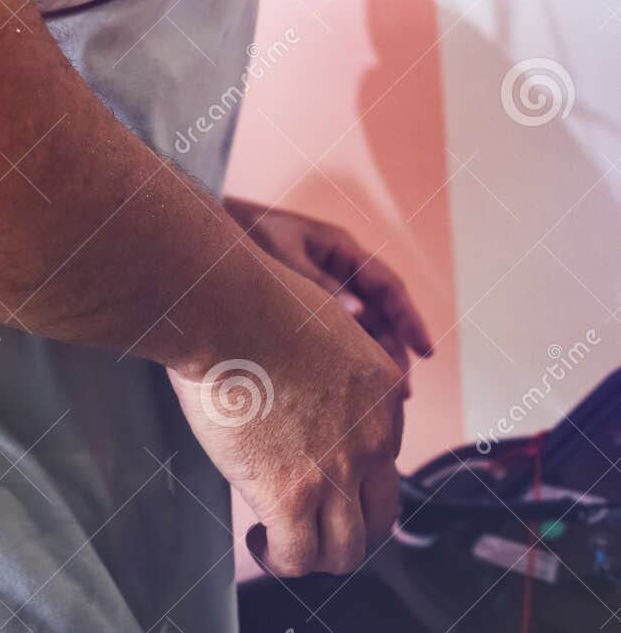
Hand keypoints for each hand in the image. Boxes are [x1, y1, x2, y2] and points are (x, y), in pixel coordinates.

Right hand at [168, 256, 404, 576]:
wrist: (225, 310)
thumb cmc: (252, 302)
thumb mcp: (319, 322)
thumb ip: (325, 362)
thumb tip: (300, 378)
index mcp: (382, 392)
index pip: (385, 455)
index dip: (352, 472)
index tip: (321, 472)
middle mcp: (371, 438)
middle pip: (382, 514)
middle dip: (349, 526)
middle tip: (314, 523)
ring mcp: (336, 472)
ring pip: (346, 550)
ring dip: (316, 553)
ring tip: (284, 541)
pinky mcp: (291, 497)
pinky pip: (298, 558)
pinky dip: (281, 560)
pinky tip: (260, 539)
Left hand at [226, 201, 433, 390]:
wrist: (205, 235)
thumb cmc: (244, 232)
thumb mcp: (281, 255)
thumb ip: (316, 283)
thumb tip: (355, 312)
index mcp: (339, 248)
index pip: (387, 286)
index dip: (410, 320)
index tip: (426, 352)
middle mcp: (337, 268)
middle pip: (378, 313)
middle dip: (393, 351)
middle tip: (401, 393)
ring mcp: (320, 287)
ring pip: (358, 327)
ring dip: (369, 359)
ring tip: (379, 400)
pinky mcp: (302, 305)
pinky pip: (332, 333)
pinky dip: (341, 357)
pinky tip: (343, 387)